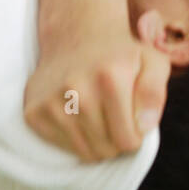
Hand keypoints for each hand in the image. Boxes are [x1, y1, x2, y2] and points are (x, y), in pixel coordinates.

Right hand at [24, 30, 170, 162]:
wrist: (77, 37)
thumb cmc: (120, 55)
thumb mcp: (152, 63)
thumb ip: (155, 93)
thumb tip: (143, 127)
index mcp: (111, 78)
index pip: (128, 141)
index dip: (136, 135)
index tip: (134, 120)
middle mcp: (77, 90)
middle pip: (107, 149)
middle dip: (117, 140)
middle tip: (116, 117)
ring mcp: (51, 102)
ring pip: (85, 153)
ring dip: (97, 142)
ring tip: (99, 116)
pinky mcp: (33, 112)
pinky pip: (63, 148)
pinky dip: (75, 139)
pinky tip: (80, 116)